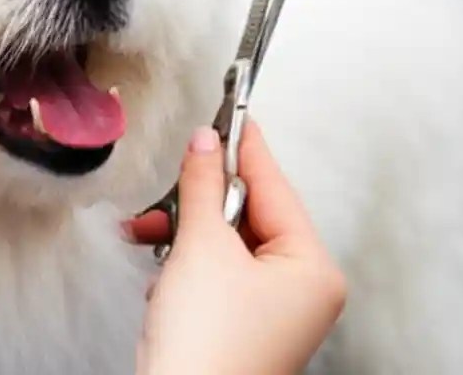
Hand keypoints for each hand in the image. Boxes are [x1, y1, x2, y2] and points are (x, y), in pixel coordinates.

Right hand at [126, 121, 345, 374]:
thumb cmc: (208, 349)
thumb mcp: (201, 247)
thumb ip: (200, 186)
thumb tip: (205, 144)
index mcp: (312, 267)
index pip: (275, 187)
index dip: (244, 149)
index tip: (230, 114)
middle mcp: (301, 289)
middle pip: (248, 215)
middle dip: (199, 202)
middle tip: (174, 178)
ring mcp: (271, 310)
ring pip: (225, 244)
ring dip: (183, 234)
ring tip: (150, 230)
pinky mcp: (239, 324)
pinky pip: (214, 273)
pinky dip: (184, 264)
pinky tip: (159, 270)